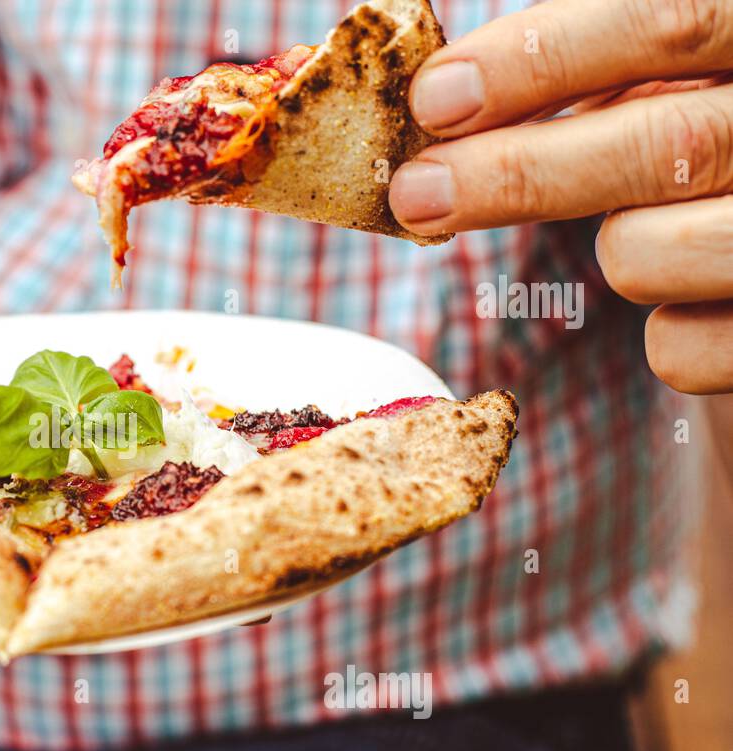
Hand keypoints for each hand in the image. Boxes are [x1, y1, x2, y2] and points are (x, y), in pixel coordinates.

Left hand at [389, 0, 732, 394]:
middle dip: (513, 172)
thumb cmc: (720, 134)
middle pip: (659, 143)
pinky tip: (701, 297)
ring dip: (613, 248)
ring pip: (647, 252)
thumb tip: (442, 100)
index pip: (667, 19)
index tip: (434, 98)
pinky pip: (677, 350)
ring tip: (652, 229)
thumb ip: (590, 66)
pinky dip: (664, 333)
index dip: (540, 57)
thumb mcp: (679, 76)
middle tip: (414, 192)